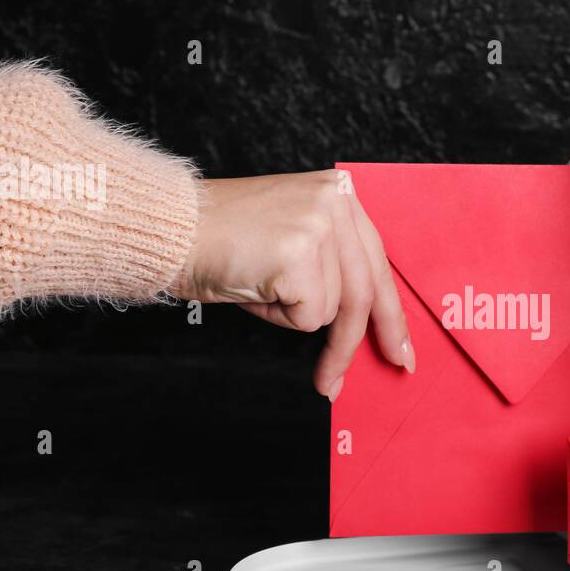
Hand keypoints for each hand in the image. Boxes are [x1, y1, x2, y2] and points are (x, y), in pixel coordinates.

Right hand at [172, 170, 414, 399]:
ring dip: (294, 315)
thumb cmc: (218, 240)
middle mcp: (336, 200)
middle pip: (367, 290)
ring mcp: (321, 225)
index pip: (377, 262)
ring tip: (257, 286)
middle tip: (357, 377)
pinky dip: (277, 316)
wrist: (167, 228)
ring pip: (335, 309)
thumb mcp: (291, 240)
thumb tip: (363, 323)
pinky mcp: (301, 254)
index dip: (389, 312)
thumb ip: (331, 266)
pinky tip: (252, 285)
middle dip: (359, 342)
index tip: (401, 347)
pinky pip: (309, 316)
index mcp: (338, 192)